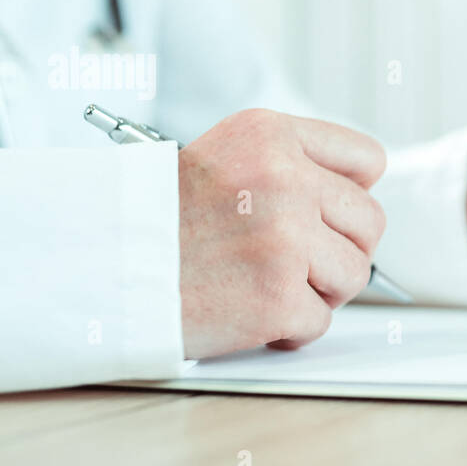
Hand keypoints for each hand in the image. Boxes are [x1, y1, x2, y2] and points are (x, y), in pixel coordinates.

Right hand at [177, 108, 386, 357]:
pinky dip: (290, 329)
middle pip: (369, 222)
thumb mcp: (223, 158)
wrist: (97, 264)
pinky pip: (319, 321)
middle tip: (297, 264)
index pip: (366, 159)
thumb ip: (289, 167)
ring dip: (318, 291)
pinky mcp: (278, 297)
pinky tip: (250, 313)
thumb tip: (356, 198)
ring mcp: (285, 239)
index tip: (330, 216)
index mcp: (272, 137)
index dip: (351, 196)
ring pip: (353, 273)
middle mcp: (285, 179)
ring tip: (267, 285)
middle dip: (339, 250)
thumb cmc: (155, 218)